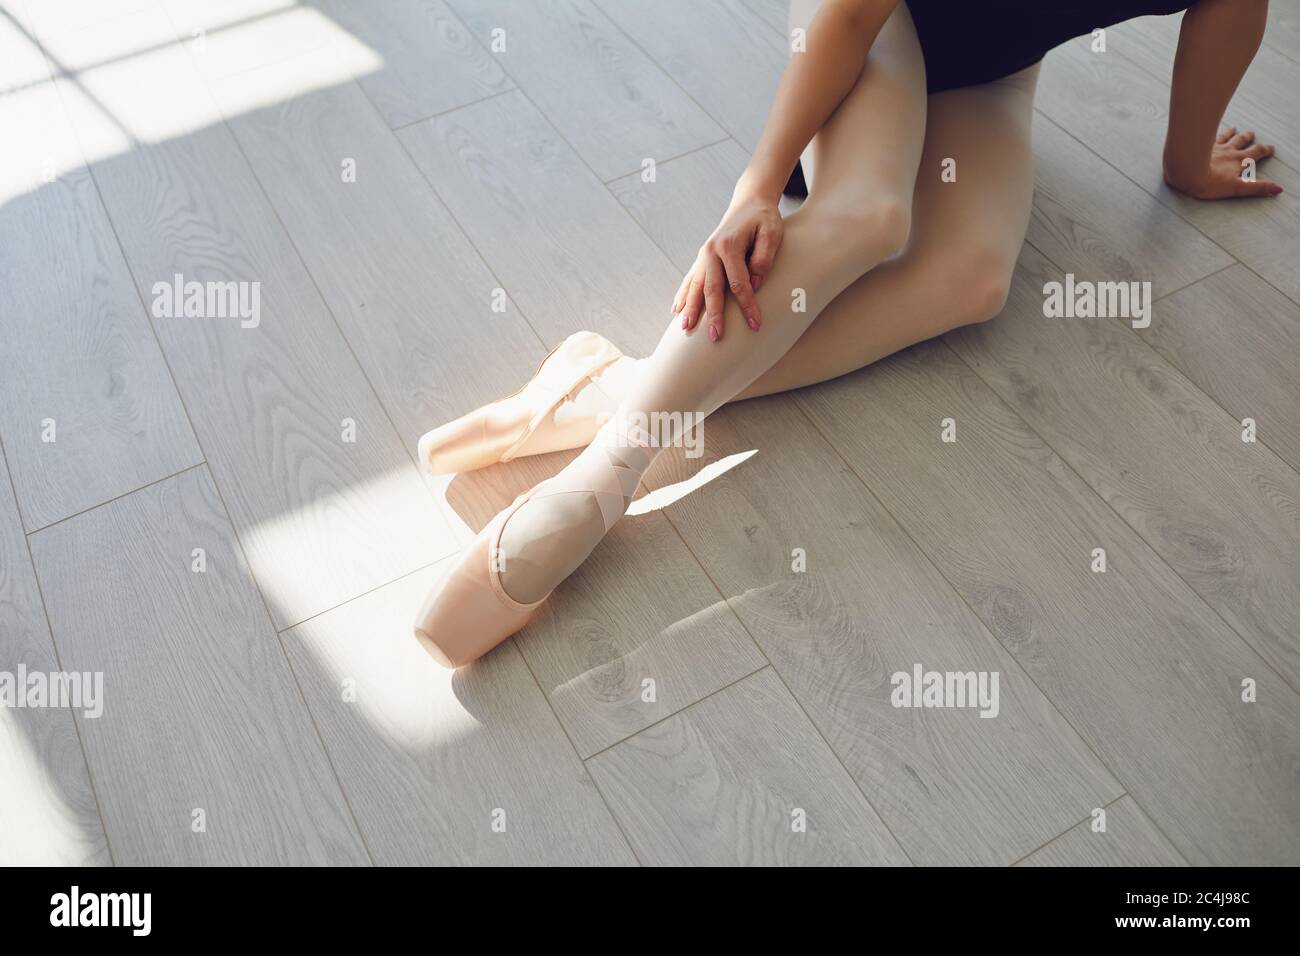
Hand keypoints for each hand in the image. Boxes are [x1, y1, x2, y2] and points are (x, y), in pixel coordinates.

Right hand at [672, 188, 782, 340]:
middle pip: (711, 289)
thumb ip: (763, 258)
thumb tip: (753, 283)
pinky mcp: (702, 259)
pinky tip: (675, 311)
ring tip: (685, 330)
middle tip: (715, 337)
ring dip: (690, 309)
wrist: (749, 203)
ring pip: (694, 287)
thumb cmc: (764, 219)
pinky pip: (689, 280)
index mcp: (729, 246)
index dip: (747, 306)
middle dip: (713, 315)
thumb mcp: (772, 233)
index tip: (756, 325)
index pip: (739, 283)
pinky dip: (682, 296)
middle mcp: (711, 252)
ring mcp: (703, 256)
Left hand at [1165, 127, 1281, 198]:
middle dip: (1248, 138)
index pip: (1256, 153)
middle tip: (1252, 133)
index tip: (1271, 148)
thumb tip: (1278, 189)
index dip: (1265, 150)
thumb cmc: (1210, 183)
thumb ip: (1257, 188)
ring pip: (1226, 136)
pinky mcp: (1199, 146)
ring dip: (1231, 133)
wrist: (1186, 172)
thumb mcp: (1237, 188)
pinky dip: (1211, 132)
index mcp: (1238, 160)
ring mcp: (1213, 147)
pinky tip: (1206, 128)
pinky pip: (1208, 136)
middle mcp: (1228, 151)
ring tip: (1234, 128)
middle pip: (1241, 141)